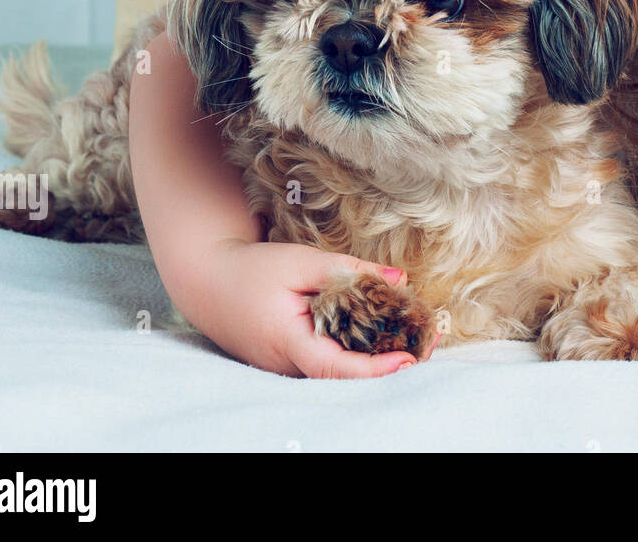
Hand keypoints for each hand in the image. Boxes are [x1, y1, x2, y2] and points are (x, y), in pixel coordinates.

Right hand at [178, 240, 436, 377]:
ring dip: (378, 356)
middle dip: (390, 363)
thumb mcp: (301, 261)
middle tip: (432, 341)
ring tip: (419, 334)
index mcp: (287, 341)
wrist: (206, 281)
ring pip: (339, 371)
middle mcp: (287, 364)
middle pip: (345, 376)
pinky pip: (330, 362)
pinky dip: (360, 351)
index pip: (335, 368)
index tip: (408, 359)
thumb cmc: (252, 269)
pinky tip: (386, 333)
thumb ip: (349, 270)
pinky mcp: (291, 360)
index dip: (374, 369)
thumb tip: (399, 278)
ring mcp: (287, 367)